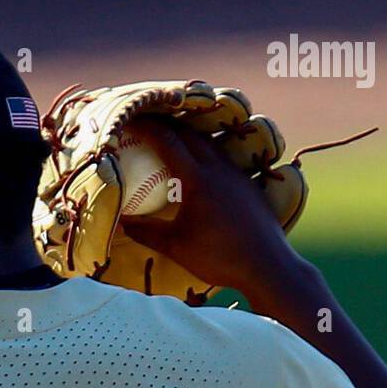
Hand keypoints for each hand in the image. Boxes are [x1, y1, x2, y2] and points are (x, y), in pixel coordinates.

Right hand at [119, 115, 301, 298]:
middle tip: (148, 123)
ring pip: (210, 143)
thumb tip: (121, 223)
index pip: (167, 141)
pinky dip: (208, 152)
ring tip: (174, 136)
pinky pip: (225, 158)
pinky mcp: (249, 184)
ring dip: (189, 134)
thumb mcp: (176, 246)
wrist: (265, 265)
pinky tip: (203, 163)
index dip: (146, 128)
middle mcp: (218, 169)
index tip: (129, 122)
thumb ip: (147, 232)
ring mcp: (237, 174)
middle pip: (189, 133)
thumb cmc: (217, 257)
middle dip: (166, 123)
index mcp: (197, 179)